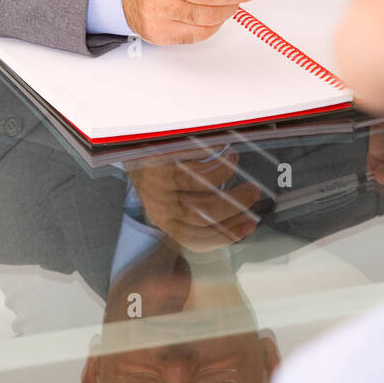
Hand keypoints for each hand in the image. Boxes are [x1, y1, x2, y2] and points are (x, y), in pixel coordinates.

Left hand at [126, 148, 261, 249]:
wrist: (129, 142)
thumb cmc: (156, 169)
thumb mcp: (169, 195)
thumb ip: (194, 205)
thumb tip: (234, 210)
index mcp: (164, 220)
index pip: (195, 239)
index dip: (226, 235)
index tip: (250, 225)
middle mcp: (160, 207)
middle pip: (204, 216)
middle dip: (235, 206)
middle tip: (253, 193)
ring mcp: (160, 186)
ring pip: (203, 191)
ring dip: (229, 178)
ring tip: (238, 164)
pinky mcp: (162, 164)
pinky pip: (199, 167)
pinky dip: (219, 162)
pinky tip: (227, 154)